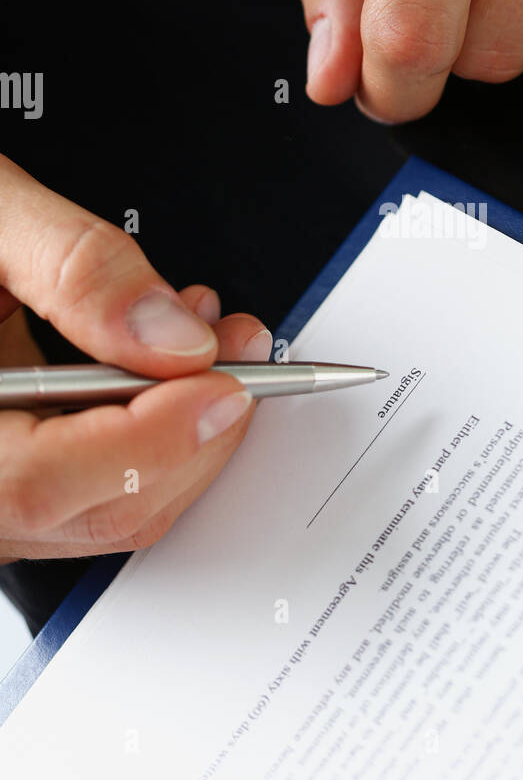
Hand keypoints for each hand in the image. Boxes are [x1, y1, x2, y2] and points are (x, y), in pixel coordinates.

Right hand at [0, 155, 270, 561]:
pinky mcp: (10, 484)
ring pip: (104, 512)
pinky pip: (91, 492)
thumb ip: (77, 267)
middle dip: (191, 433)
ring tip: (211, 341)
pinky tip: (163, 369)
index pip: (39, 483)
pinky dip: (148, 438)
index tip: (226, 383)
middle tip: (243, 349)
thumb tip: (175, 334)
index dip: (149, 441)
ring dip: (181, 434)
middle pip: (91, 510)